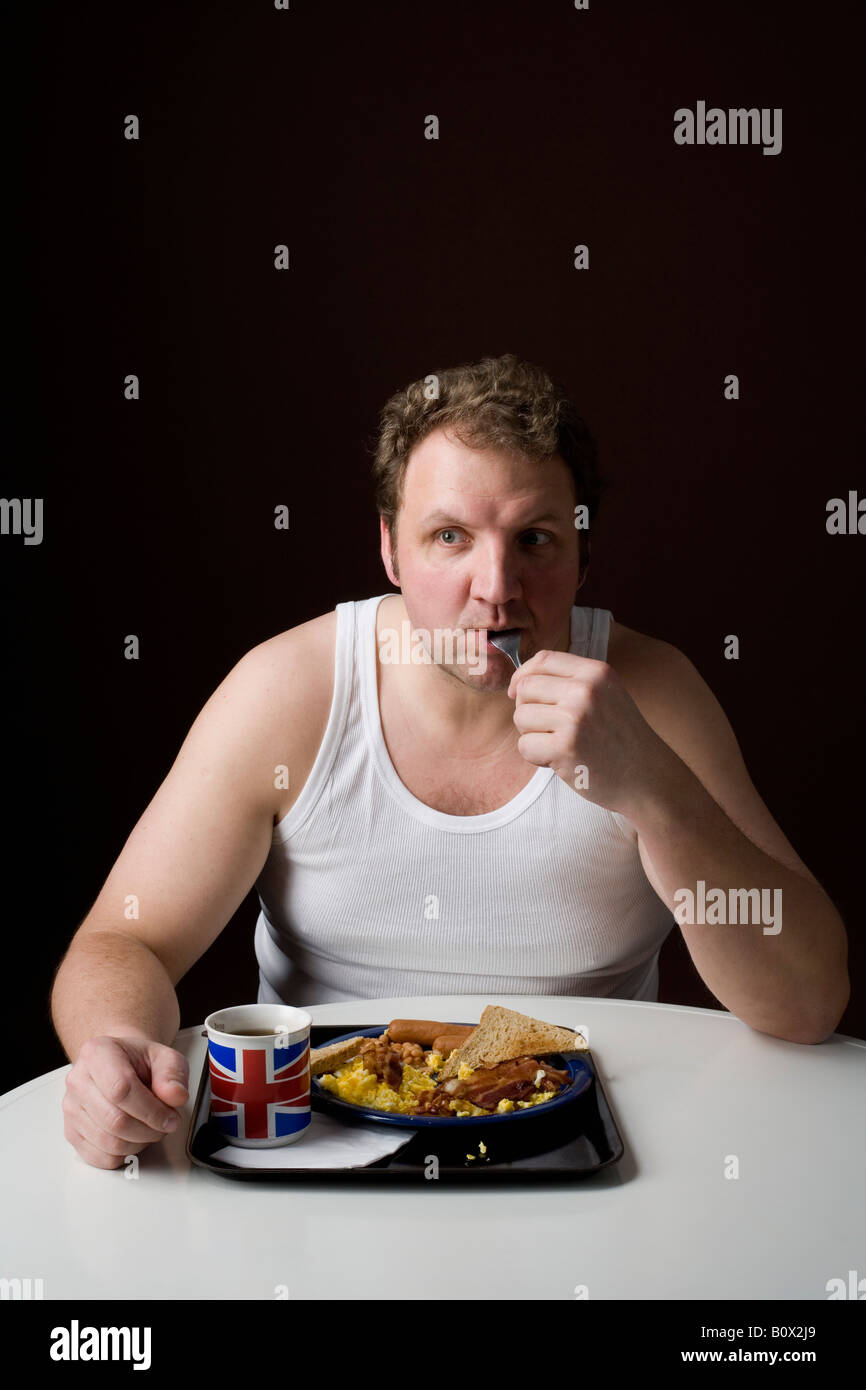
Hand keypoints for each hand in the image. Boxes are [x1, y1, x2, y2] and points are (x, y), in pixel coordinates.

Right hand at [62, 1035, 189, 1170]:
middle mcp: (78, 1080)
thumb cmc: (138, 1062)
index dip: (150, 1110)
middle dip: (149, 1129)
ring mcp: (71, 1108)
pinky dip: (123, 1155)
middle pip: (114, 1120)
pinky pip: (99, 1157)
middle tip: (165, 1124)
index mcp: (98, 1053)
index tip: (170, 1117)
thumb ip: (174, 1073)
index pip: (120, 1089)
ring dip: (139, 1143)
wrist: (119, 1065)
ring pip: (108, 1143)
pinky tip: (133, 1137)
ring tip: (150, 1128)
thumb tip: (176, 1096)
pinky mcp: (71, 1132)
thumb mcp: (165, 1057)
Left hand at [506, 649, 671, 817]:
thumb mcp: (607, 695)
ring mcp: (575, 718)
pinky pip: (525, 746)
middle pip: (525, 689)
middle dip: (528, 711)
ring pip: (520, 717)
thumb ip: (572, 682)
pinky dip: (536, 757)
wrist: (647, 777)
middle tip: (549, 729)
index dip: (522, 675)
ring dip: (532, 735)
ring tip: (559, 745)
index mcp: (596, 672)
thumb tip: (520, 681)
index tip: (516, 692)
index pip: (542, 659)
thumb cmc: (621, 739)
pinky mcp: (565, 747)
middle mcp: (585, 690)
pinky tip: (559, 760)